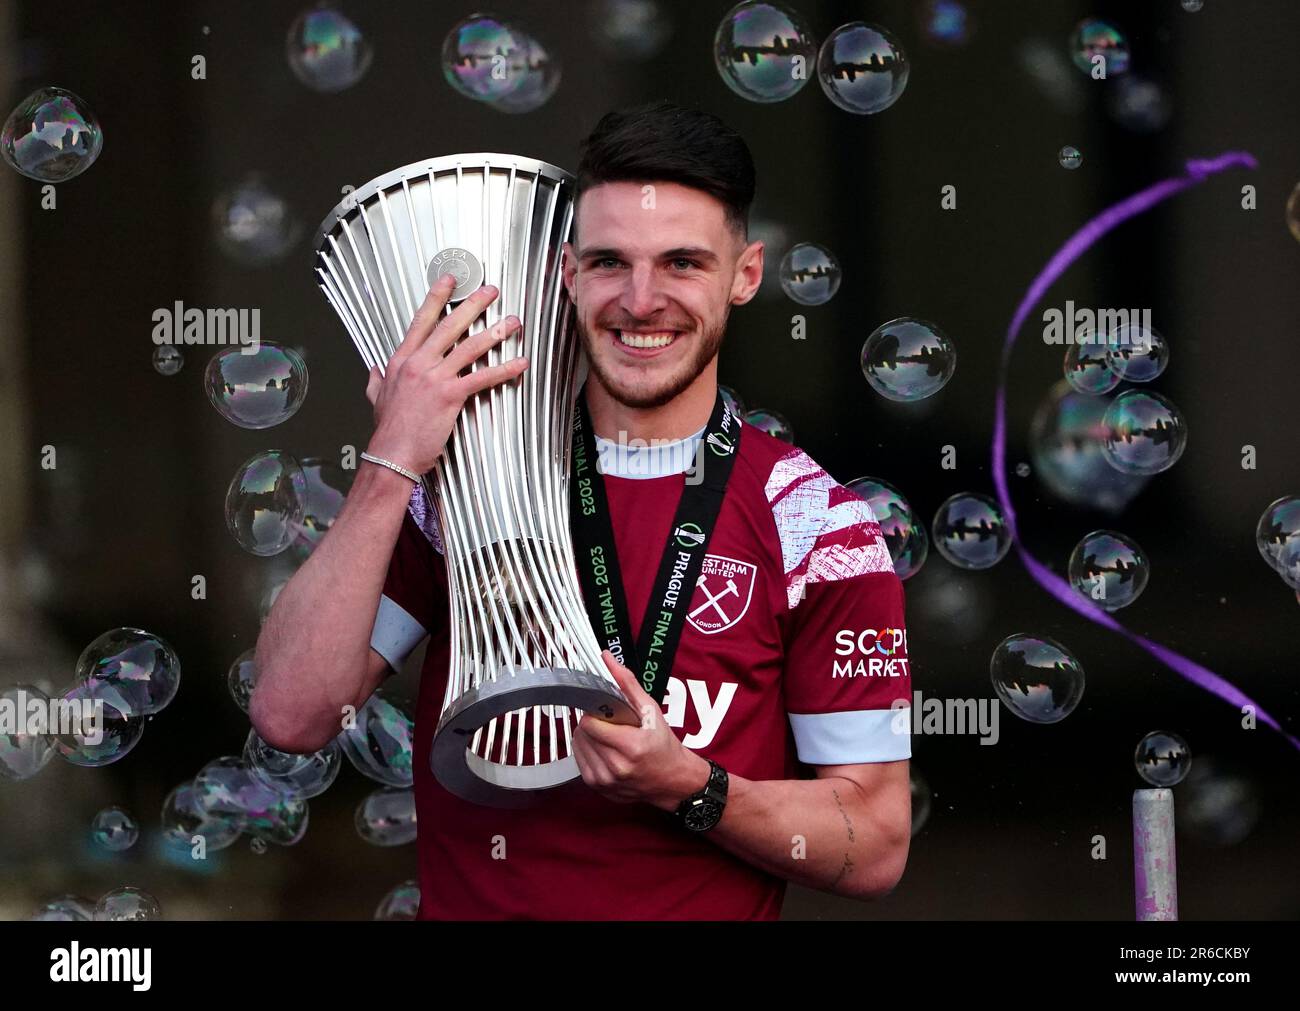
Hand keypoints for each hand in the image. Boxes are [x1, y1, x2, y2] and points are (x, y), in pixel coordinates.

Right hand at [364, 274, 527, 475]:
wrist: (391, 453)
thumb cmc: (387, 430)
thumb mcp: (376, 398)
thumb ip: (377, 380)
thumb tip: (374, 369)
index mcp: (401, 360)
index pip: (421, 320)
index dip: (437, 297)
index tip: (450, 280)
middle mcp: (418, 363)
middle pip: (449, 326)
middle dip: (473, 305)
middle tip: (490, 291)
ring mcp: (434, 378)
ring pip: (469, 347)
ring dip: (495, 331)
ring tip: (512, 322)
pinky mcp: (449, 395)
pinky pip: (482, 377)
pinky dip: (504, 369)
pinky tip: (519, 363)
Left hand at [572, 650, 711, 810]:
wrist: (673, 780)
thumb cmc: (664, 745)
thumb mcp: (651, 710)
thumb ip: (627, 683)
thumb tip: (607, 658)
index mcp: (630, 747)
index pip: (589, 723)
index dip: (595, 714)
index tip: (606, 713)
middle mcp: (616, 767)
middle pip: (582, 734)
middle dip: (593, 725)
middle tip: (611, 726)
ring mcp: (606, 780)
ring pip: (578, 747)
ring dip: (589, 738)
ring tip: (609, 738)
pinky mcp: (599, 787)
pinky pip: (580, 762)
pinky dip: (589, 752)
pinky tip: (606, 751)